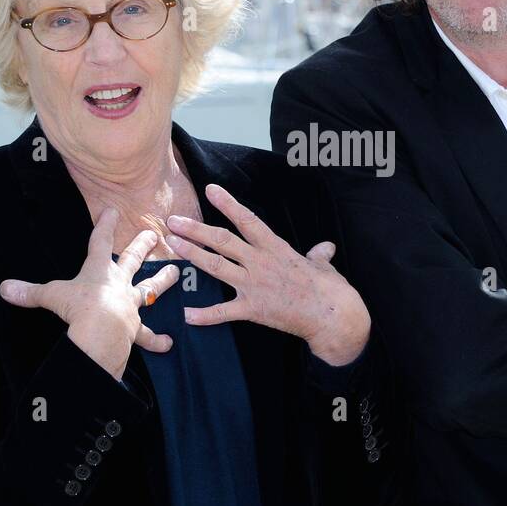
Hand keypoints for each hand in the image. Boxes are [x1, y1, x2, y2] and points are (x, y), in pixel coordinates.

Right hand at [0, 207, 179, 379]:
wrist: (102, 330)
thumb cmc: (78, 308)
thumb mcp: (50, 296)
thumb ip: (30, 292)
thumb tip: (4, 288)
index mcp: (98, 271)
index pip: (100, 242)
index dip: (105, 225)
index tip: (112, 210)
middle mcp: (118, 284)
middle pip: (133, 259)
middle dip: (142, 245)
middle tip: (155, 233)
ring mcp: (129, 304)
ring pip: (150, 289)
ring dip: (163, 281)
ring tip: (176, 273)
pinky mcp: (135, 328)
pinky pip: (147, 335)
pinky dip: (156, 340)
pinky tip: (168, 343)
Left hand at [165, 183, 370, 365]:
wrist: (333, 315)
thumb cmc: (330, 289)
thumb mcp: (324, 266)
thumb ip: (318, 255)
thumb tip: (325, 248)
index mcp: (275, 248)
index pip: (247, 220)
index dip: (227, 204)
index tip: (210, 189)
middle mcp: (261, 262)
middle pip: (223, 240)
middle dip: (196, 229)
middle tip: (173, 220)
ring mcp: (254, 285)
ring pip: (217, 266)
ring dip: (193, 255)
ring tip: (173, 244)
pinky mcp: (253, 309)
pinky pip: (224, 312)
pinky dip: (205, 315)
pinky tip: (187, 315)